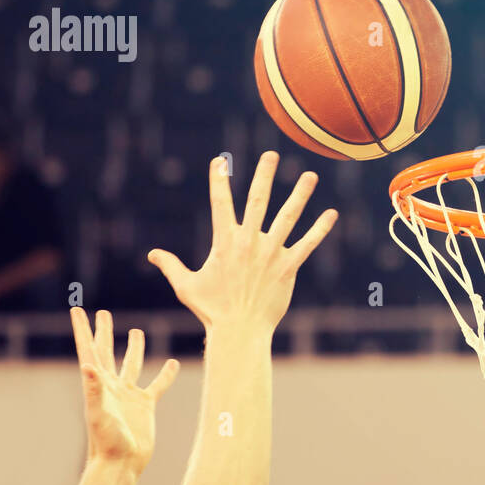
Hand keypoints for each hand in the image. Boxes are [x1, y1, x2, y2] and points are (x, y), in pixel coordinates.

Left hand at [72, 307, 179, 474]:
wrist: (122, 464)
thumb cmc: (107, 441)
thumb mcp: (98, 413)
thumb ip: (94, 389)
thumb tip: (88, 365)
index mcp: (98, 384)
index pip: (89, 350)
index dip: (83, 330)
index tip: (76, 310)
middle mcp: (112, 386)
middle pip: (107, 352)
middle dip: (104, 332)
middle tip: (103, 313)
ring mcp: (129, 396)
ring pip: (132, 365)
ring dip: (133, 348)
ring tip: (136, 331)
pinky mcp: (145, 406)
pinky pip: (157, 385)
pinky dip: (165, 374)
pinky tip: (172, 363)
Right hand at [147, 151, 337, 331]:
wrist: (239, 331)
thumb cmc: (211, 310)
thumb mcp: (186, 286)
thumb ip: (171, 265)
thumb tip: (152, 254)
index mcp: (224, 242)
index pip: (220, 203)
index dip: (219, 180)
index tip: (220, 160)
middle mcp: (249, 242)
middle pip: (258, 201)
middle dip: (263, 175)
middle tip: (270, 153)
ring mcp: (271, 253)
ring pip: (288, 217)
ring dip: (300, 195)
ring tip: (310, 175)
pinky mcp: (288, 267)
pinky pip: (308, 244)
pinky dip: (321, 229)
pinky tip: (332, 214)